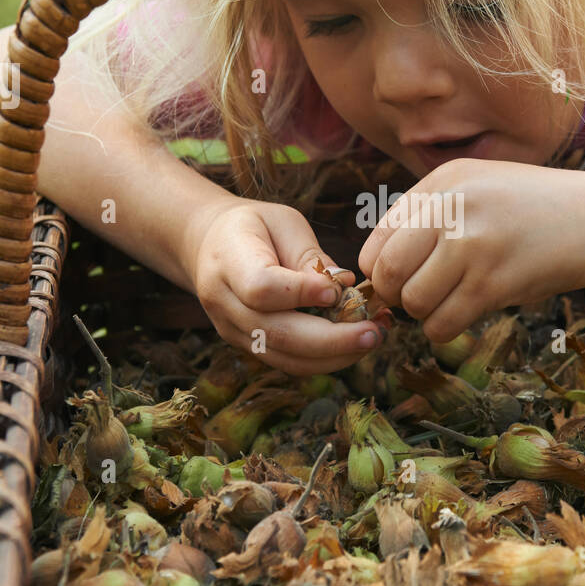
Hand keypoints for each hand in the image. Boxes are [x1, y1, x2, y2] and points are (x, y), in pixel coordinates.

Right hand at [181, 195, 387, 374]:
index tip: (337, 290)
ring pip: (285, 357)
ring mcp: (233, 331)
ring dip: (335, 356)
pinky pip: (288, 362)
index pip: (261, 287)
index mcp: (228, 261)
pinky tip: (354, 344)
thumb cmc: (255, 227)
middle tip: (374, 332)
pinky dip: (325, 359)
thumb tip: (343, 286)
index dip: (301, 293)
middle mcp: (224, 303)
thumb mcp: (282, 222)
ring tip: (373, 337)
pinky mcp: (249, 347)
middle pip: (277, 333)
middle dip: (332, 340)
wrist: (210, 245)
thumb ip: (309, 255)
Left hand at [357, 159, 584, 342]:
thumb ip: (428, 215)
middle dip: (395, 296)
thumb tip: (376, 268)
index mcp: (442, 182)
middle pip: (387, 272)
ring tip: (449, 302)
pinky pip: (442, 324)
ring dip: (424, 314)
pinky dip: (444, 330)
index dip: (380, 270)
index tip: (398, 280)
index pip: (378, 238)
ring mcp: (471, 244)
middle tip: (415, 299)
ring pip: (412, 302)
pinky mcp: (492, 282)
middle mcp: (450, 208)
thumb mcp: (475, 186)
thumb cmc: (531, 209)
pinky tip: (463, 315)